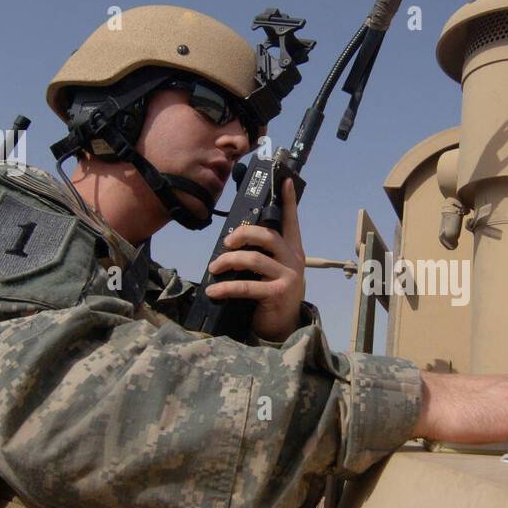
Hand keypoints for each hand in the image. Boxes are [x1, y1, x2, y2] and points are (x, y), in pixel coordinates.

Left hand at [205, 177, 306, 341]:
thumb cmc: (273, 294)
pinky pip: (247, 285)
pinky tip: (213, 290)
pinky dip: (226, 288)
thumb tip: (232, 242)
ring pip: (254, 259)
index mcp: (292, 250)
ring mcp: (288, 277)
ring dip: (229, 261)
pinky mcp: (278, 293)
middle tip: (226, 243)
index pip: (291, 221)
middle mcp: (293, 260)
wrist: (283, 327)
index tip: (283, 179)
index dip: (288, 201)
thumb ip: (262, 254)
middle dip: (243, 234)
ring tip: (213, 268)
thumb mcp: (272, 270)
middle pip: (268, 236)